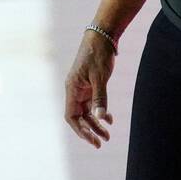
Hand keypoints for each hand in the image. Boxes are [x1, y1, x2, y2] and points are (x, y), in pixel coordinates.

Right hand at [64, 30, 115, 148]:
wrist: (102, 36)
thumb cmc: (98, 54)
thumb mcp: (100, 77)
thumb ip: (100, 98)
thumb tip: (99, 118)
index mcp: (72, 89)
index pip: (71, 116)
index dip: (80, 129)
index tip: (91, 139)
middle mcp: (75, 90)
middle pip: (80, 117)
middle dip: (90, 130)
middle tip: (102, 143)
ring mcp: (82, 88)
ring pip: (87, 112)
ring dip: (96, 124)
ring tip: (108, 135)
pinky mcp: (90, 85)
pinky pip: (93, 103)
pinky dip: (100, 112)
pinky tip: (109, 119)